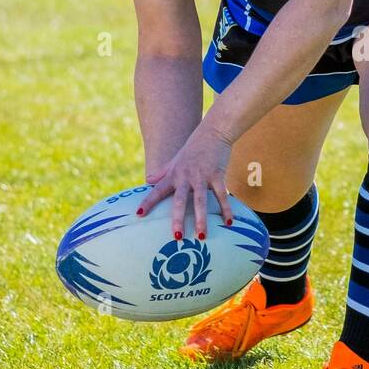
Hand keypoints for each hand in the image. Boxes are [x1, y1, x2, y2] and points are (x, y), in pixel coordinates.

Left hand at [139, 120, 234, 240]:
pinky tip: (229, 222)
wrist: (214, 131)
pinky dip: (226, 209)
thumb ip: (162, 171)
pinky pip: (221, 195)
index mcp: (174, 175)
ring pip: (200, 200)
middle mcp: (186, 176)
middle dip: (178, 219)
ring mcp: (202, 176)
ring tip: (201, 236)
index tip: (139, 215)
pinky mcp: (217, 174)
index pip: (157, 190)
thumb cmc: (194, 147)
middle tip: (177, 237)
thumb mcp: (176, 159)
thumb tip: (146, 180)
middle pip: (180, 201)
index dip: (148, 202)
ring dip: (201, 219)